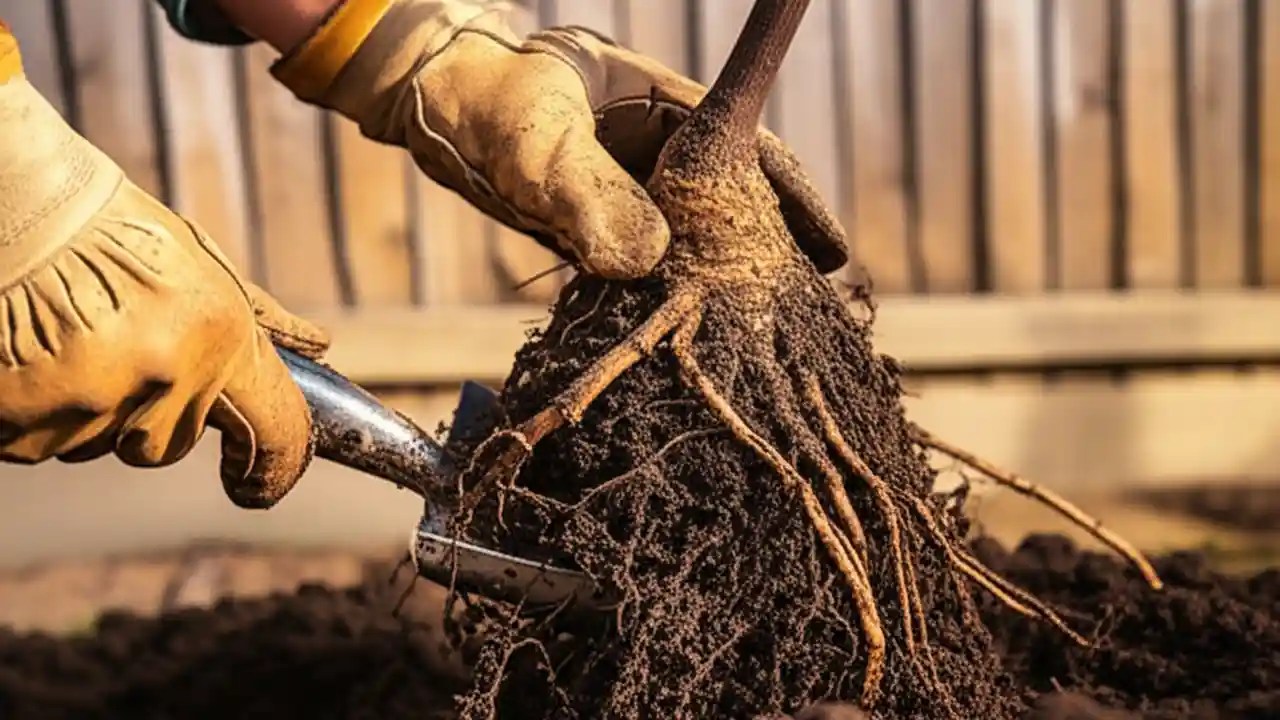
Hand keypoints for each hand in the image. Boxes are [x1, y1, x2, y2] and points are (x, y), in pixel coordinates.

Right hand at [0, 32, 328, 507]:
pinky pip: (36, 444)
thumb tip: (319, 347)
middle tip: (117, 352)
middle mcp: (164, 375)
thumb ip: (260, 320)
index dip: (274, 471)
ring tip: (67, 342)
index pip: (276, 432)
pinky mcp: (20, 420)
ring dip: (87, 412)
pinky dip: (32, 413)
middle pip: (167, 447)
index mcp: (220, 337)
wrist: (16, 204)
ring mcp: (90, 402)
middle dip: (149, 415)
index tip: (256, 487)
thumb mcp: (203, 265)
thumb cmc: (115, 229)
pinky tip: (28, 357)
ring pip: (97, 446)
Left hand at [267, 0, 848, 277]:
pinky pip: (652, 262)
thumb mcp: (536, 143)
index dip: (795, 203)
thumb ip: (585, 192)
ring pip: (696, 239)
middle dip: (770, 254)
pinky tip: (693, 334)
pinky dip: (674, 294)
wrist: (433, 107)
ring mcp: (636, 189)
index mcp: (672, 111)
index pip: (753, 154)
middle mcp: (665, 153)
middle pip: (736, 204)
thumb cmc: (487, 102)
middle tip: (807, 312)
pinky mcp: (606, 226)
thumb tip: (643, 259)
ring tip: (768, 334)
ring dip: (725, 280)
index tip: (832, 256)